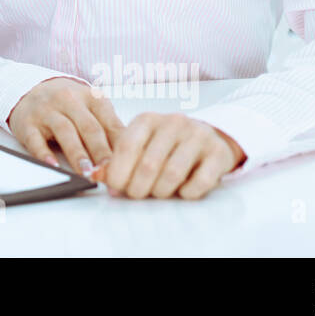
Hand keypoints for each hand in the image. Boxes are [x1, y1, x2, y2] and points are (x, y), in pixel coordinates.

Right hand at [8, 76, 124, 172]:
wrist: (30, 88)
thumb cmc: (68, 103)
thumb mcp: (91, 107)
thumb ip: (110, 127)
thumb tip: (134, 152)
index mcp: (90, 97)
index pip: (107, 121)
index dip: (119, 143)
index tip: (127, 162)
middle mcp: (68, 100)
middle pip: (88, 127)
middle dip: (100, 151)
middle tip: (110, 172)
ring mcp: (46, 110)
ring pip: (65, 132)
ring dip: (77, 154)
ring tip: (87, 172)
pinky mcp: (27, 122)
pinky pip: (35, 138)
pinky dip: (44, 153)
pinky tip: (53, 165)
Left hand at [89, 112, 245, 199]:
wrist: (210, 138)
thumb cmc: (167, 146)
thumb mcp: (141, 146)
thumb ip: (117, 160)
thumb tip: (97, 175)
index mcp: (148, 119)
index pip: (127, 146)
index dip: (118, 171)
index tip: (115, 188)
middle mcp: (173, 123)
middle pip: (148, 164)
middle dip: (138, 187)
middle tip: (136, 195)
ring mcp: (198, 136)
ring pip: (172, 174)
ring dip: (161, 192)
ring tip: (158, 193)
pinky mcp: (218, 153)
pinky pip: (199, 182)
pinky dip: (187, 193)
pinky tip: (182, 191)